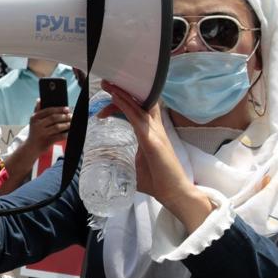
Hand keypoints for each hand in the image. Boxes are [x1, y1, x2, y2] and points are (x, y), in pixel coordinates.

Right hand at [24, 100, 70, 155]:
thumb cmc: (35, 132)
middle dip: (64, 116)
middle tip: (71, 116)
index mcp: (34, 118)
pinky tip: (69, 132)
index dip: (59, 109)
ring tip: (71, 123)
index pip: (48, 110)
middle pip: (53, 118)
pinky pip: (59, 136)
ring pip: (57, 127)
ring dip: (66, 124)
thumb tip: (39, 99)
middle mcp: (37, 125)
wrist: (31, 147)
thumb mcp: (33, 121)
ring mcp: (42, 134)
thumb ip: (37, 110)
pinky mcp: (47, 141)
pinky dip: (65, 134)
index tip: (67, 109)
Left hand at [104, 82, 212, 230]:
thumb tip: (112, 163)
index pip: (137, 112)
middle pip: (140, 103)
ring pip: (139, 107)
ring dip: (122, 95)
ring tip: (108, 85)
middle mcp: (155, 129)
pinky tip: (116, 99)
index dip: (122, 105)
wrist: (174, 193)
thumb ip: (127, 158)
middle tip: (106, 84)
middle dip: (124, 93)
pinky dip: (126, 107)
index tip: (104, 108)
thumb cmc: (158, 182)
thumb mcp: (136, 165)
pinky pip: (137, 119)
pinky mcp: (153, 141)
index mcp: (151, 133)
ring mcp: (156, 133)